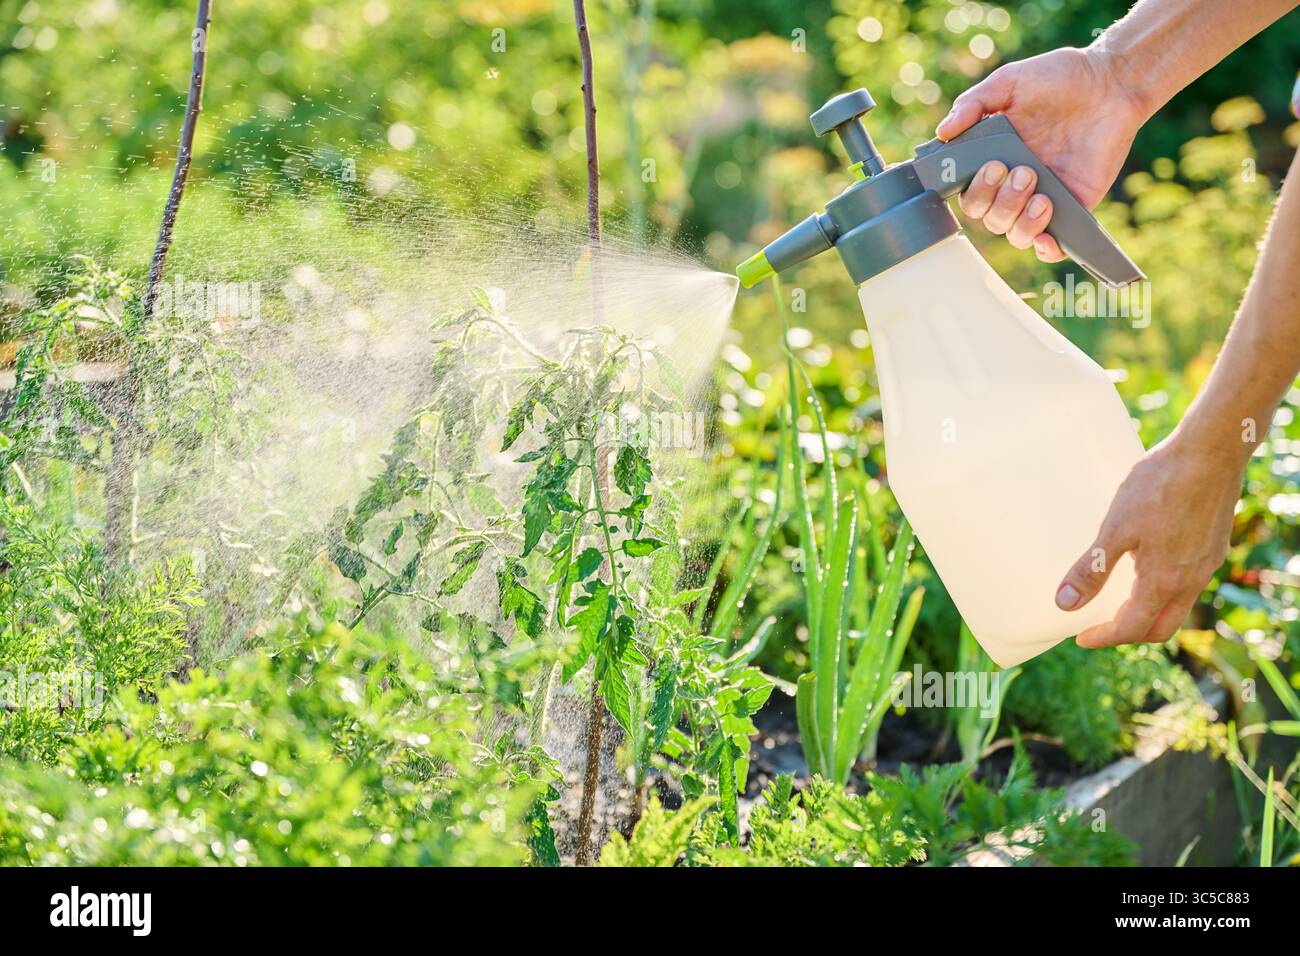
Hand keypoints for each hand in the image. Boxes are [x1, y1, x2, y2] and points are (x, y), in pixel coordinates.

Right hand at [935, 46, 1147, 261]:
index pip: (967, 192)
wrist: (1111, 82)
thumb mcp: (1009, 82)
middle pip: (987, 217)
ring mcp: (1042, 197)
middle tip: (1020, 170)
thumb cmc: (1059, 78)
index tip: (986, 167)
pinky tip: (1047, 236)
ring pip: (1014, 233)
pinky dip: (1046, 249)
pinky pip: (1053, 246)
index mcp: (993, 159)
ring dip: (1019, 218)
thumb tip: (943, 132)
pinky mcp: (1073, 206)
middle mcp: (1013, 184)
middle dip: (997, 199)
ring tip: (1038, 188)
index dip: (970, 190)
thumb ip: (973, 104)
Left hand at [1054, 435, 1242, 648]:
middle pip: (1160, 627)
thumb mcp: (1116, 528)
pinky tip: (1147, 566)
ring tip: (1119, 598)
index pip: (1132, 628)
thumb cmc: (1159, 486)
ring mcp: (1207, 564)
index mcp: (1164, 582)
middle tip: (1100, 625)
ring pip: (1177, 606)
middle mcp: (1191, 581)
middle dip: (1129, 633)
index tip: (1081, 636)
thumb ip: (1092, 569)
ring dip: (1148, 612)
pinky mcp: (1213, 546)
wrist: (1210, 452)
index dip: (1104, 637)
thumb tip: (1065, 604)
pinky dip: (1164, 590)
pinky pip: (1189, 583)